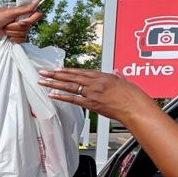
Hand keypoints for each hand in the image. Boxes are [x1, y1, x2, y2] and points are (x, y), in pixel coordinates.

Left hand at [0, 0, 44, 42]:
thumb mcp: (10, 12)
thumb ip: (25, 9)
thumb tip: (37, 0)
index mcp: (21, 12)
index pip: (35, 15)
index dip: (30, 20)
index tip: (21, 22)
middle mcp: (22, 20)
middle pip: (28, 26)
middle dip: (16, 27)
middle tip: (8, 24)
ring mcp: (19, 29)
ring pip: (24, 34)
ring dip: (13, 33)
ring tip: (5, 30)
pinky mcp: (16, 37)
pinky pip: (22, 40)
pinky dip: (14, 39)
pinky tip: (7, 36)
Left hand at [38, 68, 157, 123]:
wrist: (135, 108)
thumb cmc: (133, 96)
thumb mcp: (125, 82)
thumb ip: (118, 76)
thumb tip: (116, 71)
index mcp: (102, 76)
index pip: (81, 71)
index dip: (68, 70)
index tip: (57, 69)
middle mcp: (95, 83)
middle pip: (72, 77)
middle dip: (55, 74)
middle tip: (43, 72)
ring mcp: (92, 93)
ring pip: (69, 86)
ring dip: (54, 84)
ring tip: (42, 81)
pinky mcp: (92, 104)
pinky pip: (74, 100)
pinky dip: (62, 97)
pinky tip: (52, 94)